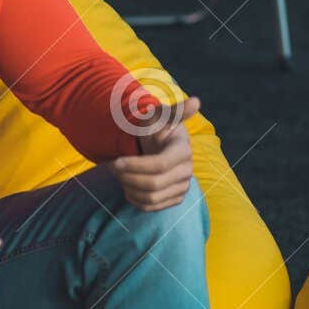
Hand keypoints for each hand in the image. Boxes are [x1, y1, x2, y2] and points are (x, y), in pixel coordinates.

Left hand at [112, 96, 200, 211]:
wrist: (159, 144)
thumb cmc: (156, 127)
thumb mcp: (160, 116)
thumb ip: (175, 110)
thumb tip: (196, 101)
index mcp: (183, 150)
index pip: (160, 165)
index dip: (135, 166)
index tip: (115, 161)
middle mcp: (187, 171)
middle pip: (153, 184)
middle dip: (127, 177)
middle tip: (112, 166)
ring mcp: (183, 187)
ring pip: (150, 198)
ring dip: (128, 186)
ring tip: (119, 173)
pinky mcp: (175, 199)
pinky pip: (150, 207)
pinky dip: (133, 197)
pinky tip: (128, 183)